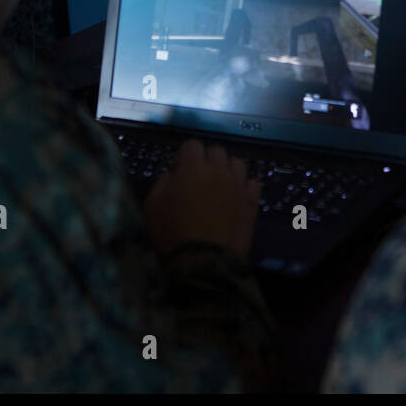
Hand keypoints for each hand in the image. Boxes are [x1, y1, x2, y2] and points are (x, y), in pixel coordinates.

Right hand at [142, 140, 260, 259]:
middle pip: (216, 151)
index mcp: (193, 167)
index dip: (184, 158)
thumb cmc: (172, 232)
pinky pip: (252, 183)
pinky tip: (236, 198)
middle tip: (198, 181)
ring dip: (227, 170)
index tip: (179, 174)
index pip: (192, 145)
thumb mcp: (153, 204)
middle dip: (206, 161)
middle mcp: (219, 170)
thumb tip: (175, 173)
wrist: (203, 260)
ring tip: (219, 187)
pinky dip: (244, 187)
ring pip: (237, 163)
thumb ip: (163, 181)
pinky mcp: (252, 202)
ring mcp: (238, 185)